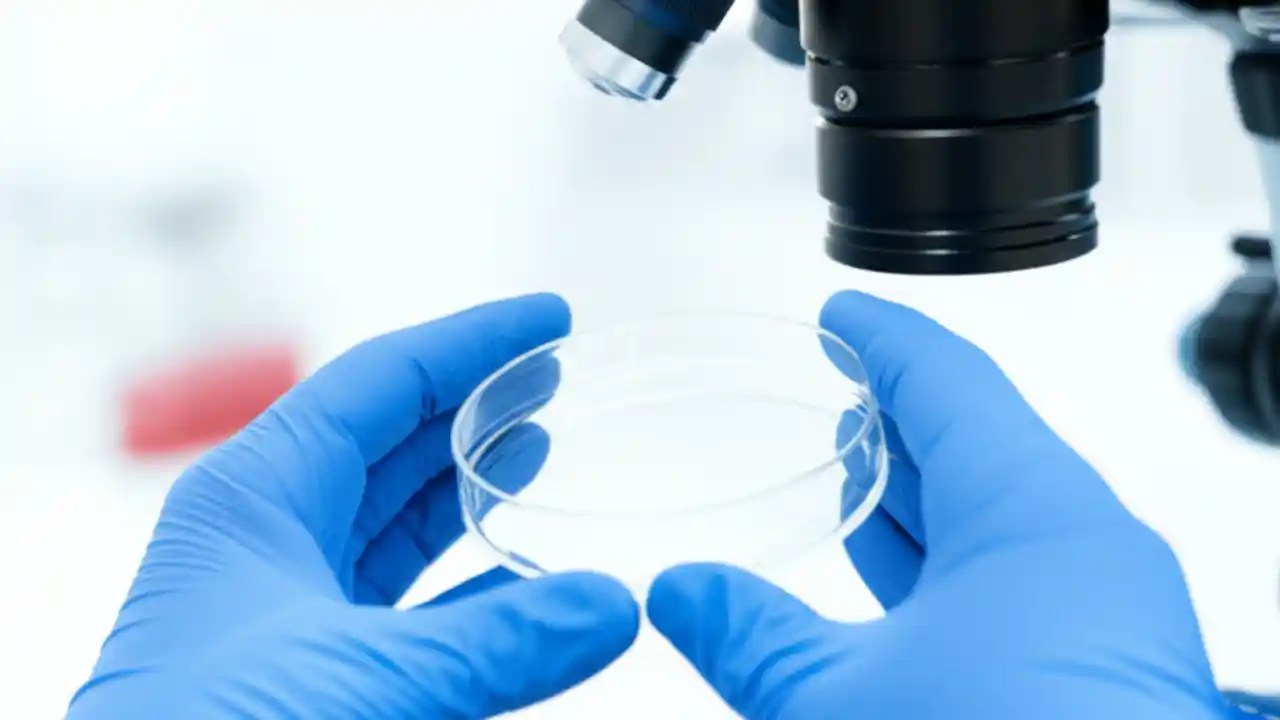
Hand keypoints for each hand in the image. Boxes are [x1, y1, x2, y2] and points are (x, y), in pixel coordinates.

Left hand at [69, 295, 638, 718]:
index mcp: (253, 497)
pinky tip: (524, 577)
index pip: (379, 381)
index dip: (472, 341)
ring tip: (542, 443)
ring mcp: (287, 604)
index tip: (549, 318)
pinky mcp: (314, 667)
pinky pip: (404, 602)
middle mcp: (267, 537)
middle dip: (476, 402)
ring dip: (471, 484)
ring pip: (394, 518)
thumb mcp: (364, 681)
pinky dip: (467, 585)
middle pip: (390, 437)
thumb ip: (497, 641)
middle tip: (555, 373)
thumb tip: (618, 607)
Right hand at [648, 291, 1233, 718]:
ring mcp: (1107, 612)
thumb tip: (679, 593)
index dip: (883, 337)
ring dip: (925, 497)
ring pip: (1004, 516)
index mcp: (1035, 513)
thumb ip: (749, 634)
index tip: (842, 315)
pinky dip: (955, 565)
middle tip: (837, 395)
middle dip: (899, 417)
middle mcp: (1089, 549)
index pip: (948, 378)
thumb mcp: (837, 702)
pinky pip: (1024, 581)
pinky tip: (903, 589)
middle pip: (982, 439)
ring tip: (855, 483)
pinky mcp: (1106, 670)